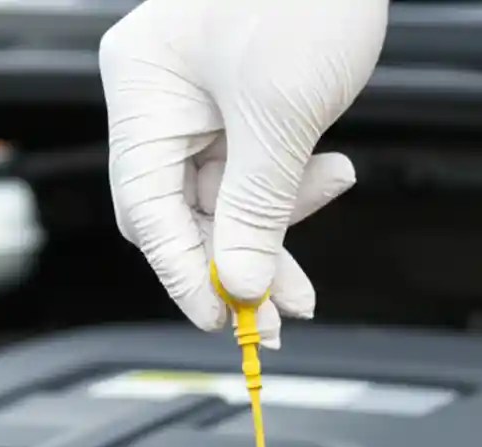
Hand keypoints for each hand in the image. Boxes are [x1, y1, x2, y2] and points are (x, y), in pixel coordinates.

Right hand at [99, 0, 387, 347]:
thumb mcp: (281, 114)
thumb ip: (258, 205)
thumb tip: (240, 280)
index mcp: (145, 90)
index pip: (148, 209)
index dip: (186, 273)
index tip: (225, 320)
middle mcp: (165, 96)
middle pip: (188, 209)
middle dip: (240, 260)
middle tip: (284, 315)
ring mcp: (207, 98)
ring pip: (231, 194)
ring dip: (280, 225)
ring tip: (329, 216)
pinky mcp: (249, 100)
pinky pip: (262, 165)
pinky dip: (297, 184)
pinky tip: (337, 172)